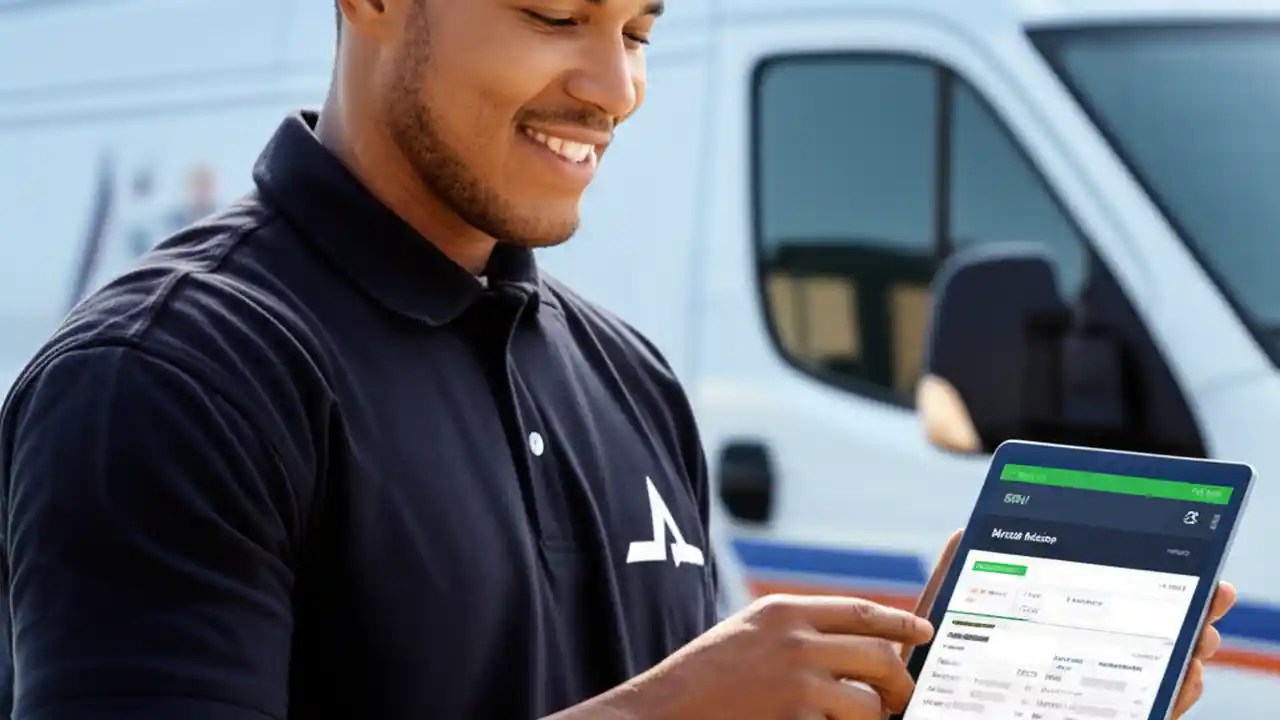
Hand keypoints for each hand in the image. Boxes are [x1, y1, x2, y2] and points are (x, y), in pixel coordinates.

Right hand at [572, 594, 933, 719]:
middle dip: (900, 683)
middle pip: (880, 656)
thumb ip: (795, 632)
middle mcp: (796, 640)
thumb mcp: (747, 635)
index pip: (860, 612)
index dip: (901, 624)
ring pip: (869, 702)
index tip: (924, 633)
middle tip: (901, 698)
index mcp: (783, 612)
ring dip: (873, 718)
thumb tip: (850, 644)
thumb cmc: (702, 680)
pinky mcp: (796, 719)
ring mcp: (798, 681)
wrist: (661, 713)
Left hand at [907, 531, 1239, 718]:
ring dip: (1189, 652)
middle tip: (1213, 594)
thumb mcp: (944, 620)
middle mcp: (1077, 654)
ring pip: (1156, 670)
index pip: (1108, 594)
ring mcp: (1089, 689)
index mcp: (1051, 623)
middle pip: (1145, 628)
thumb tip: (964, 529)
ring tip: (1201, 637)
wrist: (931, 718)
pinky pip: (1146, 710)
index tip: (1183, 556)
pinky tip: (1183, 678)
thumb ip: (954, 575)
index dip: (1148, 575)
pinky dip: (1172, 697)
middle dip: (1187, 610)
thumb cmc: (934, 672)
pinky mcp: (1091, 715)